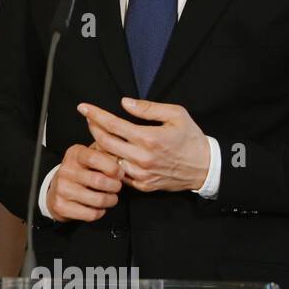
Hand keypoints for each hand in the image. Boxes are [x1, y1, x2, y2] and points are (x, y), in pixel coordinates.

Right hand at [45, 142, 124, 222]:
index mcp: (74, 154)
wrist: (56, 189)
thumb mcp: (91, 157)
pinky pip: (91, 214)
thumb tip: (122, 162)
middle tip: (116, 187)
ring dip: (110, 200)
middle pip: (99, 181)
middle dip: (115, 186)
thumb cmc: (80, 172)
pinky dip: (100, 212)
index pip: (94, 158)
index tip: (119, 173)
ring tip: (111, 198)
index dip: (112, 167)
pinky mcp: (61, 206)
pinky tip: (98, 207)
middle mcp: (65, 170)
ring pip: (98, 200)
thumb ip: (106, 155)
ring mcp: (62, 189)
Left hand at [79, 98, 209, 193]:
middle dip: (92, 127)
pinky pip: (119, 174)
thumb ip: (148, 108)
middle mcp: (141, 158)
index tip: (83, 107)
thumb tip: (124, 103)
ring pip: (108, 159)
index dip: (95, 114)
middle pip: (104, 142)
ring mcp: (140, 173)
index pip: (112, 124)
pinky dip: (111, 163)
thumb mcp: (176, 115)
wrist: (205, 168)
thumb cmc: (191, 138)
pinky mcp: (142, 185)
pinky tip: (112, 153)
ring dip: (100, 146)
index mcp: (148, 138)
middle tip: (89, 118)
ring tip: (100, 135)